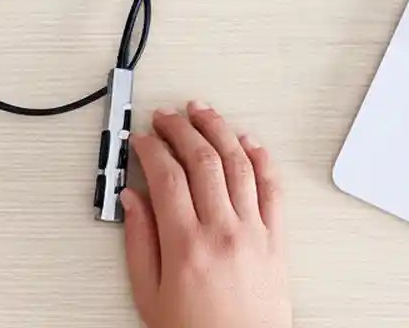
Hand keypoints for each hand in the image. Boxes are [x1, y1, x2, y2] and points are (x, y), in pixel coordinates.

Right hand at [122, 101, 291, 327]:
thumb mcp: (150, 295)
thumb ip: (139, 242)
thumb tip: (132, 201)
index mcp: (186, 245)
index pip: (166, 175)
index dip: (150, 147)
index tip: (140, 138)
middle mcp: (223, 231)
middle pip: (201, 160)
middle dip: (180, 129)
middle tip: (166, 117)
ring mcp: (254, 232)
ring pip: (238, 163)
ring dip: (218, 130)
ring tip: (202, 112)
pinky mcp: (276, 239)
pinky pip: (272, 187)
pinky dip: (261, 158)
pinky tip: (247, 141)